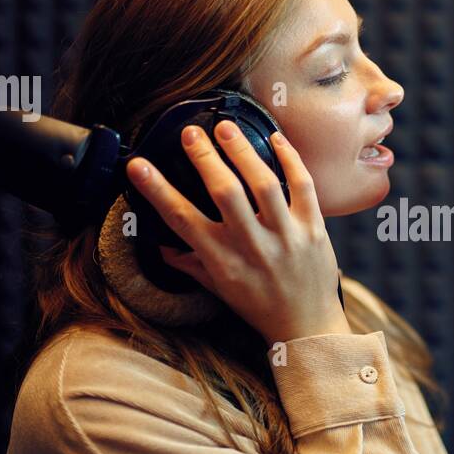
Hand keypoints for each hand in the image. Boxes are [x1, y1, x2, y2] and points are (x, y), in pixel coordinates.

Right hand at [125, 120, 350, 345]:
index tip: (138, 165)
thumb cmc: (259, 305)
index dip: (158, 190)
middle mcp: (253, 247)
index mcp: (223, 261)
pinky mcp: (314, 228)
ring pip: (264, 185)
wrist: (308, 326)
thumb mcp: (219, 290)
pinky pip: (303, 186)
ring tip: (226, 127)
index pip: (183, 220)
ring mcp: (286, 236)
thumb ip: (190, 264)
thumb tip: (159, 246)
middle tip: (190, 132)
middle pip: (225, 193)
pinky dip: (290, 158)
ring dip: (243, 151)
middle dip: (205, 158)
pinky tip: (275, 137)